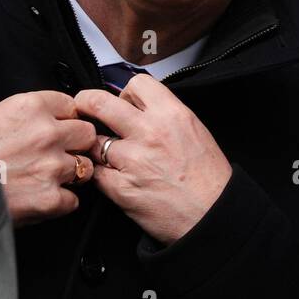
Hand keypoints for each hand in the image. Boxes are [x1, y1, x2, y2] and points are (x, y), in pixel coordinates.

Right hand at [0, 91, 96, 226]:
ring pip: (85, 167)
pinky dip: (60, 202)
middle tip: (55, 153)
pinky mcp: (50, 198)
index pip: (69, 105)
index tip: (57, 127)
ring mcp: (51, 167)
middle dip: (75, 144)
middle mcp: (46, 135)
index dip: (63, 118)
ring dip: (70, 174)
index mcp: (30, 108)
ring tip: (43, 178)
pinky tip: (38, 198)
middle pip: (86, 133)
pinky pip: (73, 200)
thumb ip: (11, 111)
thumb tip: (22, 112)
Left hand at [75, 74, 231, 246]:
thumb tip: (138, 108)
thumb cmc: (208, 178)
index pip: (135, 84)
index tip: (123, 102)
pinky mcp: (119, 187)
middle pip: (98, 102)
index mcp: (172, 115)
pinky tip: (114, 176)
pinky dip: (100, 173)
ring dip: (95, 145)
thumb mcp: (195, 132)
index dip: (125, 93)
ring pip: (91, 140)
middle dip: (87, 104)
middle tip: (85, 110)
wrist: (213, 215)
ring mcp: (132, 160)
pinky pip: (94, 171)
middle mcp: (150, 133)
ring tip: (107, 153)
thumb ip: (165, 115)